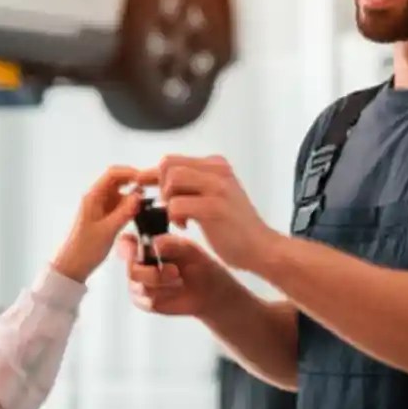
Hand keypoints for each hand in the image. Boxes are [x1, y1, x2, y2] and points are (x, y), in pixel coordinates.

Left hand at [51, 166, 143, 282]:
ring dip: (133, 197)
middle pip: (118, 181)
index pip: (112, 173)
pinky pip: (120, 206)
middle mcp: (96, 198)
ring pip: (121, 193)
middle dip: (134, 183)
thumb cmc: (84, 249)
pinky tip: (139, 215)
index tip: (146, 179)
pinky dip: (130, 207)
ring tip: (146, 207)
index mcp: (92, 197)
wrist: (72, 267)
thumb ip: (125, 212)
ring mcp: (101, 207)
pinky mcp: (104, 217)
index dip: (130, 172)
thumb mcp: (108, 230)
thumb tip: (139, 195)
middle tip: (151, 191)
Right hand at [119, 233, 235, 317]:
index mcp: (145, 246)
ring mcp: (140, 284)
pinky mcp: (145, 302)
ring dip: (163, 285)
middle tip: (175, 271)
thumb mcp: (189, 249)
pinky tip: (175, 291)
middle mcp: (138, 265)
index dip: (125, 247)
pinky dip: (165, 297)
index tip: (135, 250)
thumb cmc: (198, 264)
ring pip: (139, 287)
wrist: (210, 290)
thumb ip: (170, 243)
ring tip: (179, 280)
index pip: (125, 244)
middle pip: (131, 270)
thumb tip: (153, 244)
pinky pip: (147, 302)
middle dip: (154, 273)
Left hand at [146, 154, 284, 272]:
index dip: (154, 175)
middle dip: (161, 188)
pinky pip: (177, 205)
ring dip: (168, 201)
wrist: (262, 248)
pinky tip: (185, 226)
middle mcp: (218, 171)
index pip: (173, 160)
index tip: (146, 189)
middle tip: (169, 207)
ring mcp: (217, 188)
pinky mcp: (214, 208)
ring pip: (172, 181)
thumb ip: (190, 184)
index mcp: (217, 165)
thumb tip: (155, 179)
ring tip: (178, 217)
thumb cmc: (235, 227)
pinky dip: (174, 217)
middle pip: (169, 166)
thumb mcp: (214, 196)